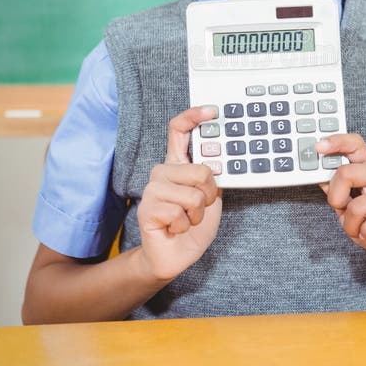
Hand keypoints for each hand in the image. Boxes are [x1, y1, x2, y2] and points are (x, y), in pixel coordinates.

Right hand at [136, 106, 222, 283]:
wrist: (176, 255)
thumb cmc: (192, 224)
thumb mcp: (211, 196)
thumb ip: (212, 175)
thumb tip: (219, 155)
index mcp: (178, 164)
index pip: (179, 130)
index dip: (194, 116)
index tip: (212, 110)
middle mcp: (162, 172)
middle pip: (201, 170)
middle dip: (209, 194)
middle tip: (199, 208)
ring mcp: (152, 189)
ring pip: (193, 195)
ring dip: (197, 214)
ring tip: (187, 219)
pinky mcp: (147, 208)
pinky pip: (180, 213)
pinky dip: (185, 225)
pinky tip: (175, 228)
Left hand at [316, 134, 365, 271]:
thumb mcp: (347, 207)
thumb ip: (336, 190)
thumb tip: (318, 174)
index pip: (355, 145)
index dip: (336, 142)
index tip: (318, 147)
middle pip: (347, 172)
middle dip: (335, 198)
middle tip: (342, 211)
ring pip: (357, 205)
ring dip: (351, 225)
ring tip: (359, 229)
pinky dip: (365, 233)